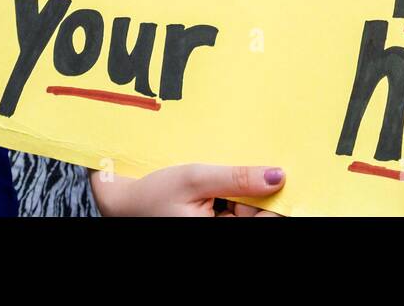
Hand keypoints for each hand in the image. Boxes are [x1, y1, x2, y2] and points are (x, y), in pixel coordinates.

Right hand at [91, 164, 285, 216]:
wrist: (125, 201)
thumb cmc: (154, 194)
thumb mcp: (195, 178)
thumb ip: (237, 178)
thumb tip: (277, 176)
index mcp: (217, 232)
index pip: (265, 218)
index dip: (273, 196)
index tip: (276, 172)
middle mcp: (221, 231)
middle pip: (257, 211)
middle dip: (252, 189)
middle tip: (234, 170)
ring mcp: (217, 225)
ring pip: (246, 206)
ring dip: (241, 188)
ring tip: (219, 175)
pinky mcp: (214, 219)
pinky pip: (233, 205)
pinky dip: (232, 190)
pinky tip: (217, 180)